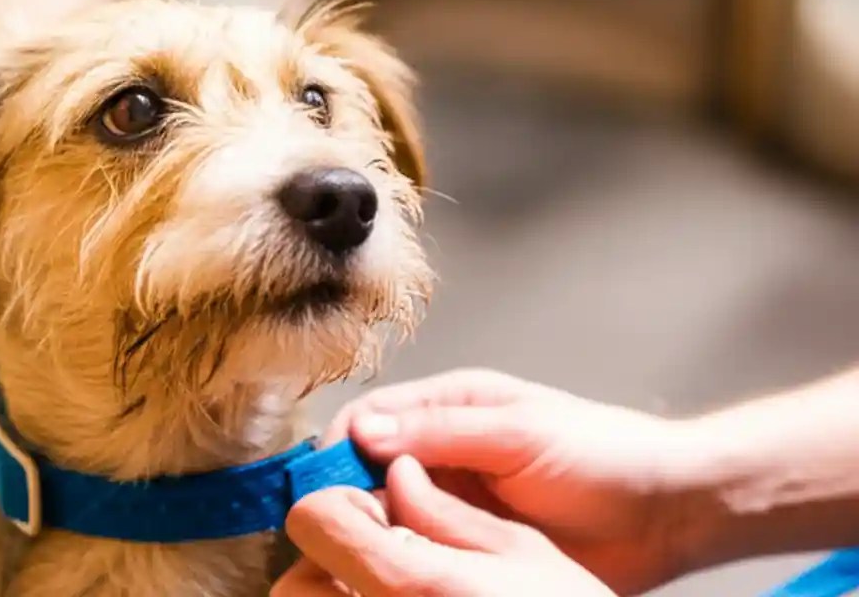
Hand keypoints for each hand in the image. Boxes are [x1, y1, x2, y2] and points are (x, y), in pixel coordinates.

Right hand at [326, 370, 699, 593]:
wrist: (667, 513)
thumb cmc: (602, 455)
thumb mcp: (520, 435)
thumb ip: (443, 433)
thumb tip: (362, 432)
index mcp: (448, 408)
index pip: (369, 419)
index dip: (336, 449)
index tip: (317, 486)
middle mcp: (440, 452)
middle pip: (366, 470)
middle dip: (343, 498)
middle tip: (330, 533)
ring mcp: (453, 502)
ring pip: (386, 514)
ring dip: (368, 533)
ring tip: (355, 560)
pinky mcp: (468, 546)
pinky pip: (418, 551)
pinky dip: (397, 562)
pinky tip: (387, 576)